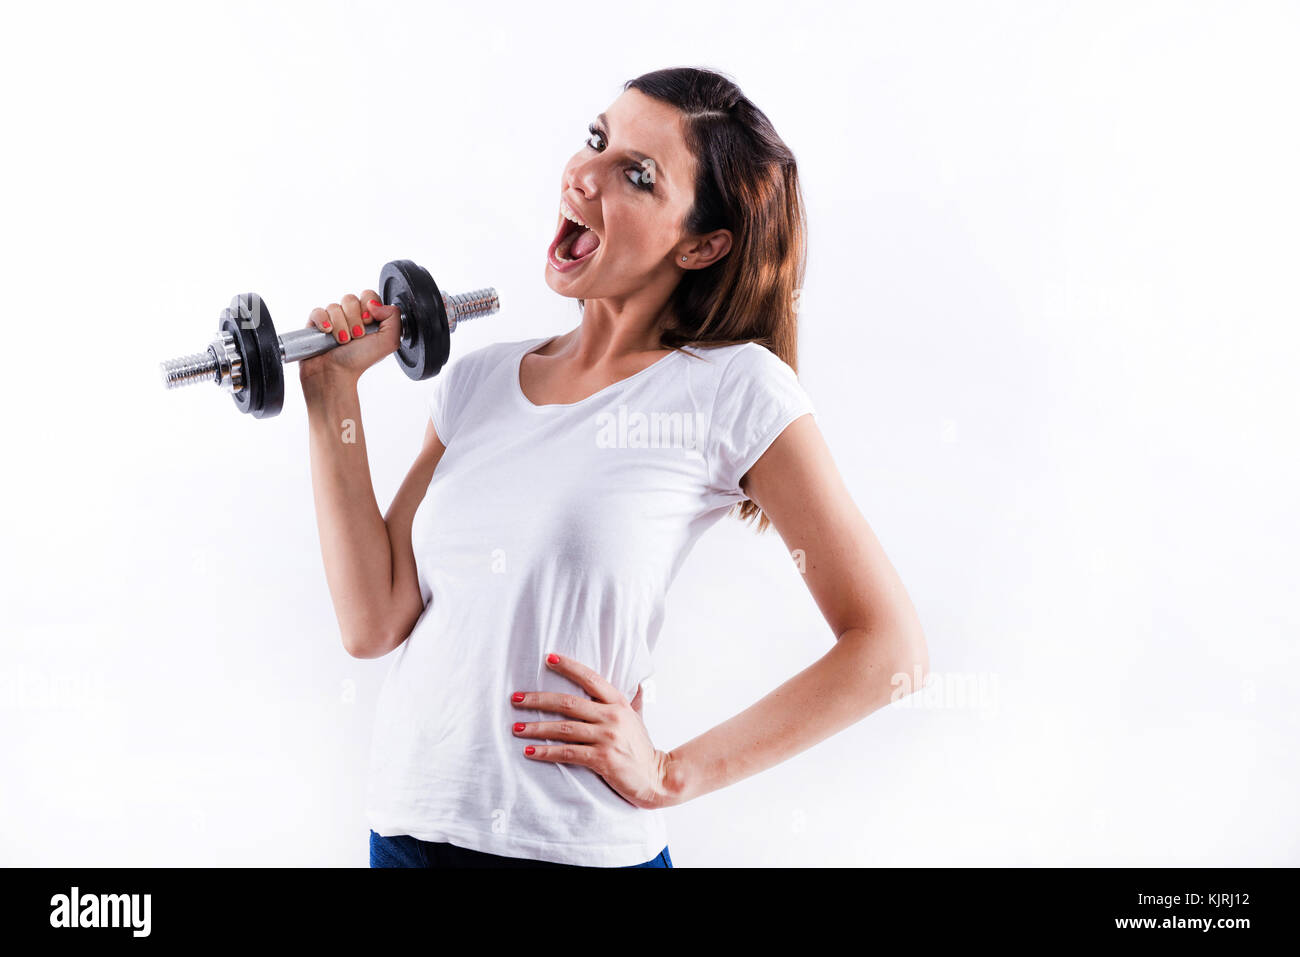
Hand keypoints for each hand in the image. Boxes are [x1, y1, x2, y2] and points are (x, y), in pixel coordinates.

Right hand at [299, 288, 400, 383]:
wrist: (336, 374)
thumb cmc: (360, 360)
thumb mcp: (389, 341)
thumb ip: (394, 317)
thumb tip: (374, 303)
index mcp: (369, 317)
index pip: (369, 296)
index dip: (368, 308)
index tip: (368, 324)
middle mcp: (350, 315)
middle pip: (350, 299)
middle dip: (354, 319)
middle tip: (356, 336)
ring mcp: (332, 318)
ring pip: (334, 306)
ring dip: (340, 325)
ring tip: (342, 341)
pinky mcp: (315, 323)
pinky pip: (318, 311)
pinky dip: (323, 322)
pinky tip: (327, 333)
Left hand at [511, 652, 675, 809]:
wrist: (658, 778)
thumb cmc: (642, 748)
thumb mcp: (637, 719)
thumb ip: (633, 701)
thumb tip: (639, 685)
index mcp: (619, 702)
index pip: (591, 678)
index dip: (569, 667)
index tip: (548, 659)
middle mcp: (613, 717)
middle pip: (568, 703)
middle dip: (538, 699)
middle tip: (516, 699)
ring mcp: (607, 738)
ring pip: (564, 728)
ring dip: (537, 727)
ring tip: (516, 728)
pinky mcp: (602, 759)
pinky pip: (568, 752)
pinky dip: (547, 752)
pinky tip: (530, 751)